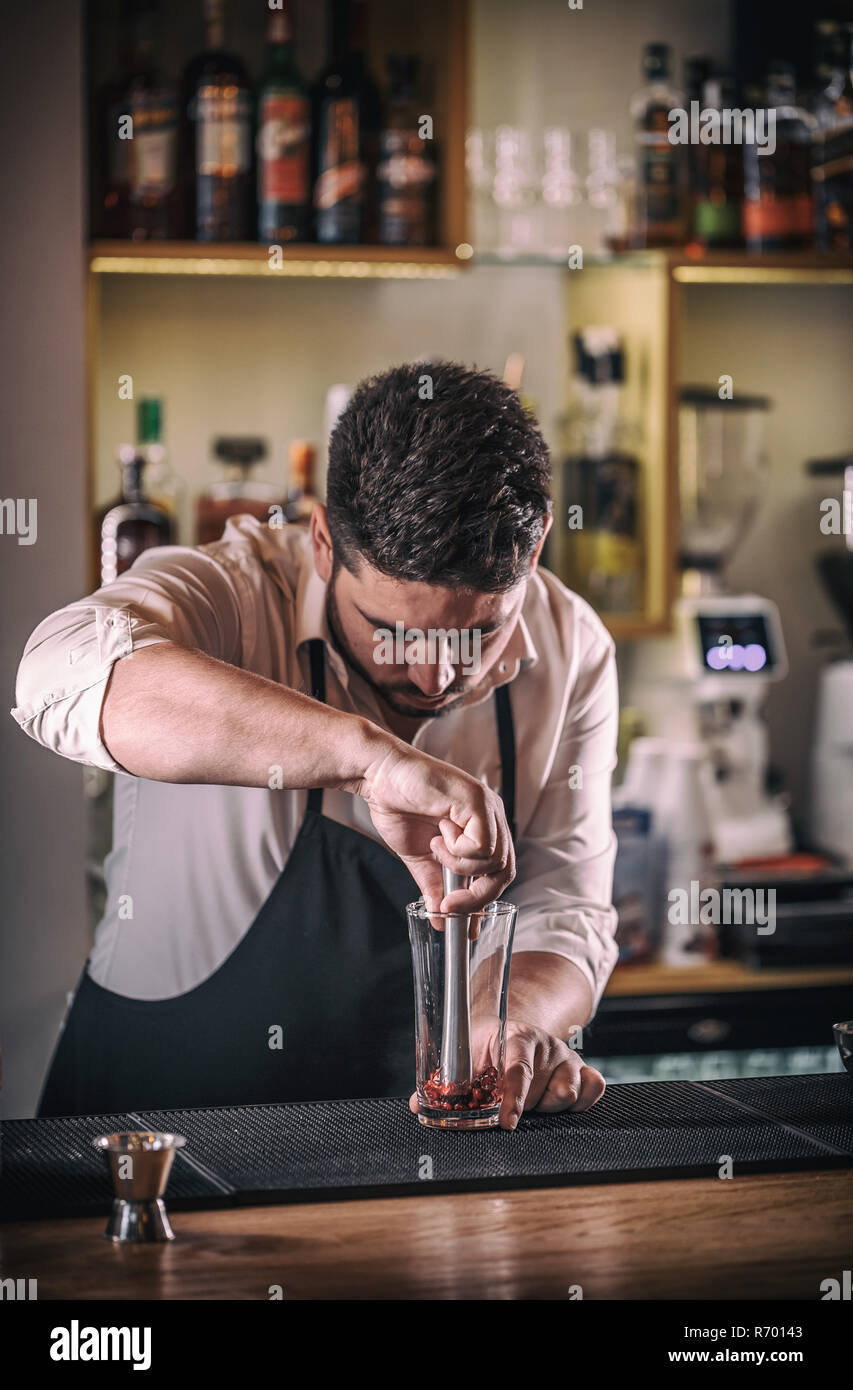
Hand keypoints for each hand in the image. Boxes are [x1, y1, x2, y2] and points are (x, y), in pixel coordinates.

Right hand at [359, 740, 514, 911]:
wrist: (378, 776)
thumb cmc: (398, 805)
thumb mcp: (420, 857)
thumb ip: (435, 885)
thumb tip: (440, 919)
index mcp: (483, 827)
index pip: (499, 873)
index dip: (483, 901)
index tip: (464, 926)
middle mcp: (492, 816)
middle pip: (505, 870)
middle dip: (477, 896)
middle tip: (449, 904)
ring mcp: (488, 807)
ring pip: (494, 860)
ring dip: (460, 866)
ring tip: (436, 848)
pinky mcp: (477, 800)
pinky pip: (482, 845)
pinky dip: (458, 850)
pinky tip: (440, 834)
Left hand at [408, 1020, 604, 1129]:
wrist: (512, 1028)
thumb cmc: (485, 1048)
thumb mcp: (464, 1057)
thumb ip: (444, 1083)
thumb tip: (417, 1104)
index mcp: (516, 1036)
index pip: (518, 1069)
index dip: (513, 1098)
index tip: (506, 1123)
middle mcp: (546, 1045)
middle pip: (543, 1091)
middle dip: (526, 1107)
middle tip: (509, 1106)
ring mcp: (567, 1057)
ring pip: (569, 1094)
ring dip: (549, 1108)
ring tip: (532, 1103)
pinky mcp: (584, 1069)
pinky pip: (594, 1089)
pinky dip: (581, 1103)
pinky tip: (560, 1105)